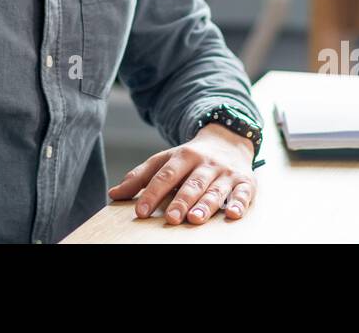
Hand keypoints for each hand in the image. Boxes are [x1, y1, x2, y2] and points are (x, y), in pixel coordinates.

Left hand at [107, 123, 257, 224]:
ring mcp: (226, 172)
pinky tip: (232, 213)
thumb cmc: (190, 158)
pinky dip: (239, 203)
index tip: (141, 212)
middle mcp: (205, 163)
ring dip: (206, 205)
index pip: (165, 175)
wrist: (228, 140)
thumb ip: (140, 177)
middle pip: (191, 183)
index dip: (152, 193)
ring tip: (195, 219)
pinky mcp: (246, 181)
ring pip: (215, 190)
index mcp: (183, 156)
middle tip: (170, 218)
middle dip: (181, 201)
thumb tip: (113, 194)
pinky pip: (244, 193)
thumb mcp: (164, 160)